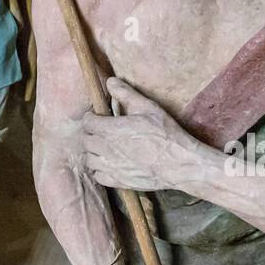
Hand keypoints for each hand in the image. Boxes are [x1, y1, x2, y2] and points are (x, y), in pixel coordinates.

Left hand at [82, 77, 192, 192]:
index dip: (91, 117)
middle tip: (102, 131)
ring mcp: (111, 167)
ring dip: (94, 152)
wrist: (179, 164)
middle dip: (91, 133)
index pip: (87, 122)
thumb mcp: (147, 107)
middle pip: (85, 140)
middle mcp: (106, 149)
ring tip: (104, 147)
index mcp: (110, 129)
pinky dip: (99, 170)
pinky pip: (98, 176)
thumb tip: (110, 81)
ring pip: (89, 159)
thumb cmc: (165, 134)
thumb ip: (126, 93)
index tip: (99, 117)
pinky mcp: (118, 182)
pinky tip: (110, 164)